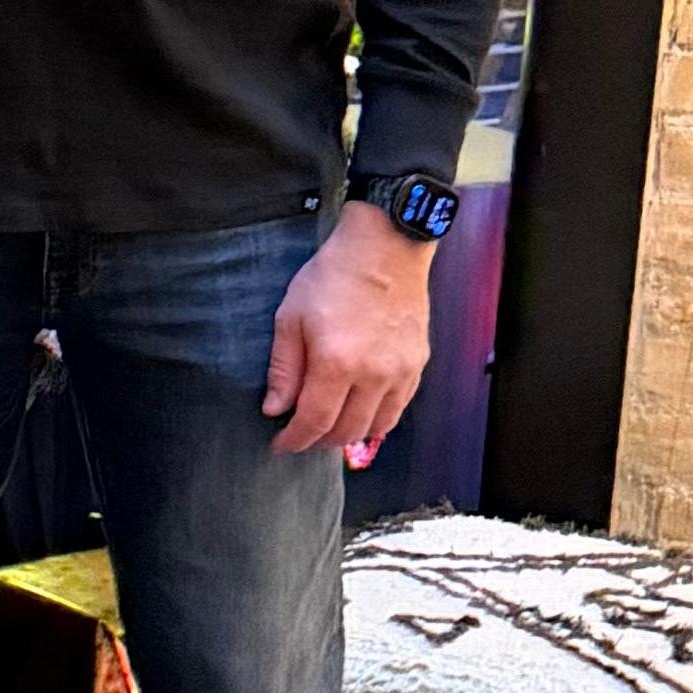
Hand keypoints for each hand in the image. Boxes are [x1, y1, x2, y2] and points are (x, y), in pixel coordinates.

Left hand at [262, 205, 436, 469]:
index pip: (314, 422)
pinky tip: (359, 413)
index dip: (294, 440)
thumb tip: (275, 408)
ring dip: (348, 435)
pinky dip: (376, 420)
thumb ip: (283, 369)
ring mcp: (400, 372)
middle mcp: (374, 375)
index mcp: (337, 363)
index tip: (281, 444)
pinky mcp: (417, 365)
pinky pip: (398, 409)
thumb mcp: (291, 317)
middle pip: (346, 432)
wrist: (384, 248)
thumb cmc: (334, 275)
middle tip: (301, 435)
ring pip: (375, 427)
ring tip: (327, 427)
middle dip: (318, 441)